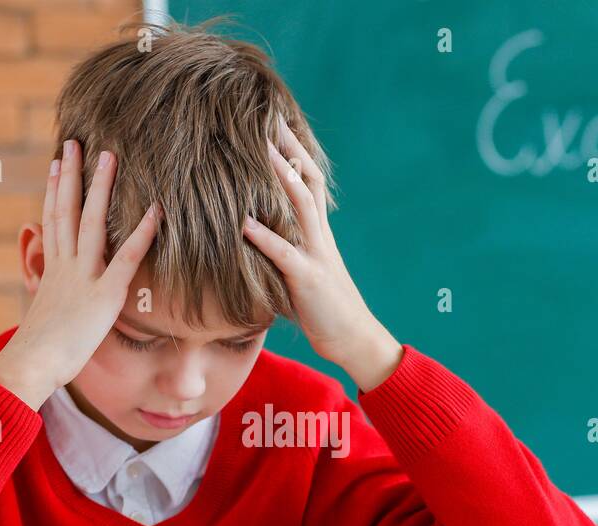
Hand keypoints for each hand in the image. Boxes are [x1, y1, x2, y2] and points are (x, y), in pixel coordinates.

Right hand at [0, 138, 160, 409]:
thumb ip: (43, 289)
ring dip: (102, 188)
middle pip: (68, 210)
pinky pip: (126, 258)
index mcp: (51, 271)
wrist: (31, 365)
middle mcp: (65, 266)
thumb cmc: (37, 350)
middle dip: (74, 174)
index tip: (59, 163)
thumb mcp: (39, 313)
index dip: (56, 190)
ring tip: (111, 155)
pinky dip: (142, 233)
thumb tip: (36, 277)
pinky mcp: (104, 296)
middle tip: (78, 142)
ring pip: (92, 222)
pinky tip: (156, 211)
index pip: (53, 221)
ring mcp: (83, 278)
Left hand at [242, 114, 402, 391]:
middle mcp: (318, 235)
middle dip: (287, 146)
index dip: (293, 149)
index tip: (274, 121)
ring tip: (257, 148)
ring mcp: (315, 254)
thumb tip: (253, 233)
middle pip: (305, 179)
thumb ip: (282, 248)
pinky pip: (284, 253)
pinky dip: (264, 236)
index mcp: (317, 231)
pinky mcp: (307, 279)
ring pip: (299, 205)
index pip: (307, 179)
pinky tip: (243, 222)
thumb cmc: (322, 308)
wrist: (353, 338)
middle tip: (267, 114)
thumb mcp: (301, 270)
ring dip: (279, 175)